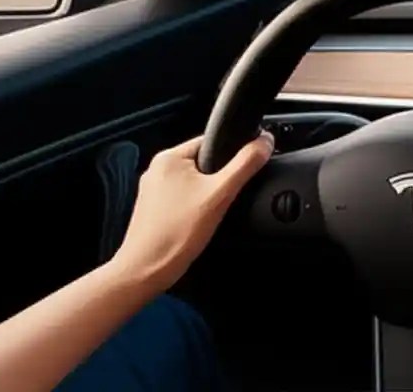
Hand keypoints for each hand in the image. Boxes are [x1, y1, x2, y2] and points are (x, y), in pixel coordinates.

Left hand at [111, 133, 272, 292]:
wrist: (146, 270)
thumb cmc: (177, 233)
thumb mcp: (221, 194)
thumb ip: (245, 164)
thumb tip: (265, 142)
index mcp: (169, 157)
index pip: (211, 141)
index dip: (232, 156)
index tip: (239, 176)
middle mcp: (157, 170)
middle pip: (204, 164)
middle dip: (218, 182)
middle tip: (220, 201)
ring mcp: (152, 190)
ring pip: (194, 184)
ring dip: (206, 197)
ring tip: (205, 215)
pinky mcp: (153, 209)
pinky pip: (183, 199)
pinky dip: (193, 209)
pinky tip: (194, 224)